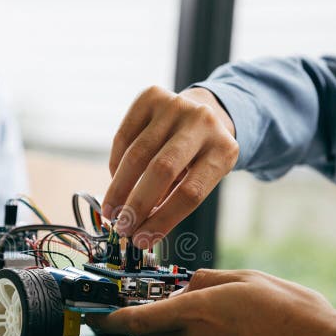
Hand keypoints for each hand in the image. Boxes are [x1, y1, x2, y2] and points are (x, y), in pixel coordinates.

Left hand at [87, 269, 335, 335]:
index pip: (133, 320)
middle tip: (139, 304)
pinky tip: (189, 334)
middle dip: (130, 323)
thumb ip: (203, 280)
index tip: (92, 314)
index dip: (106, 318)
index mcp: (193, 316)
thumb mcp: (242, 278)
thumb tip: (181, 285)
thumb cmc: (289, 313)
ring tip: (166, 316)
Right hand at [102, 86, 238, 248]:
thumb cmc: (200, 157)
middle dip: (137, 204)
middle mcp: (202, 123)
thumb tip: (140, 230)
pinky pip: (124, 137)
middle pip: (162, 171)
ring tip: (111, 212)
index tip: (141, 240)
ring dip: (118, 188)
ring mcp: (176, 105)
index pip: (190, 194)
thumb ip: (176, 200)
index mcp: (224, 150)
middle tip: (121, 228)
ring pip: (137, 154)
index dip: (162, 221)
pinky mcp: (151, 96)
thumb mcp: (202, 177)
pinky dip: (115, 164)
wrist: (205, 111)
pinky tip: (115, 183)